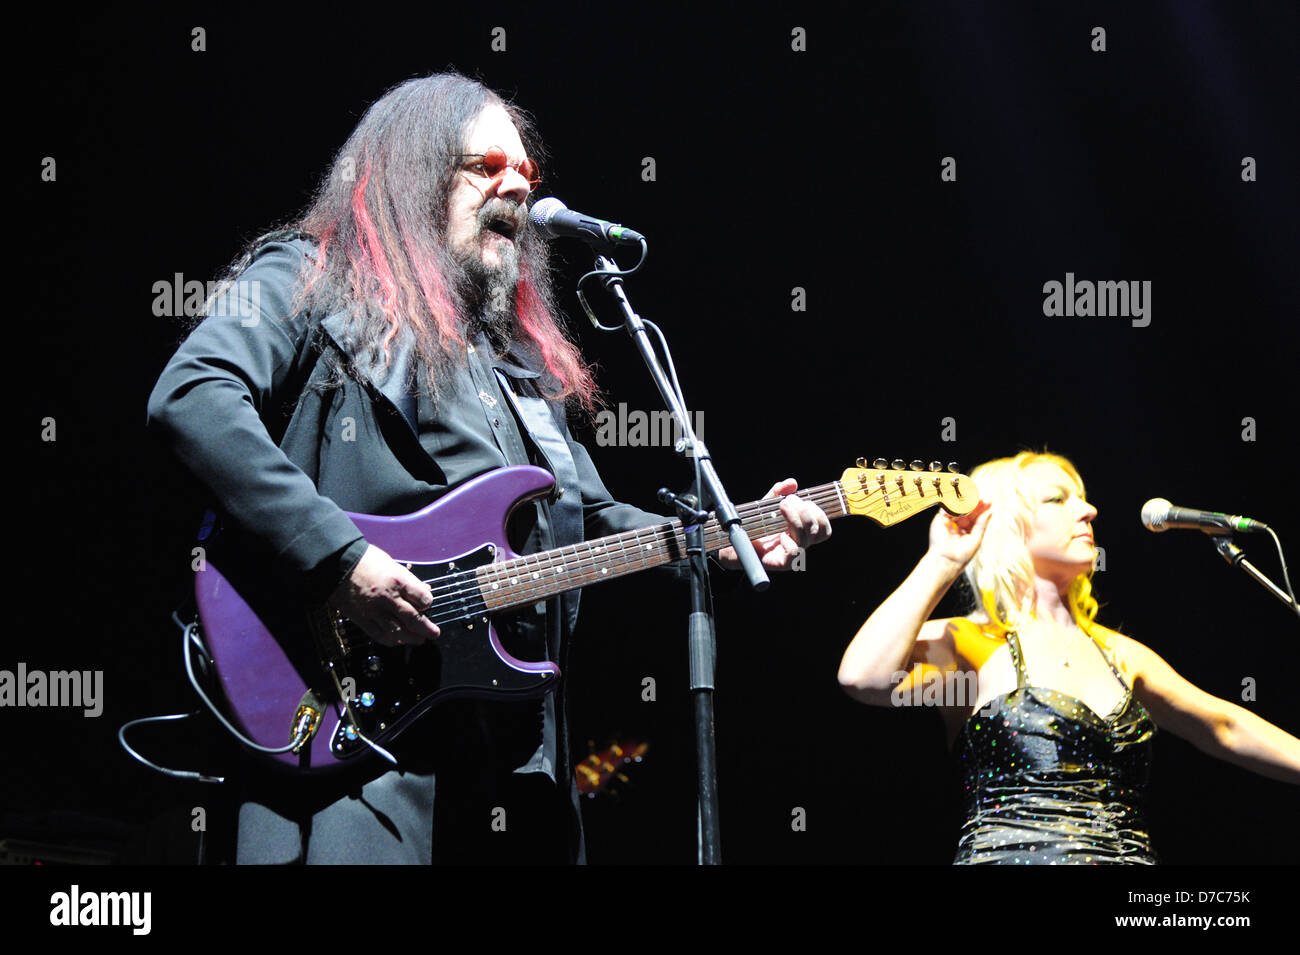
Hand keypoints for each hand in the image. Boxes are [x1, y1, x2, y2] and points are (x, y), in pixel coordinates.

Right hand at [328, 544, 440, 645]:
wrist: (336, 564)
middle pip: (414, 618)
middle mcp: (389, 598)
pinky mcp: (362, 619)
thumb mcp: (392, 564)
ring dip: (411, 638)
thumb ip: (408, 580)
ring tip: (419, 640)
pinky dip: (391, 640)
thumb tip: (422, 590)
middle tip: (434, 633)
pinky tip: (398, 641)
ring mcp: (375, 611)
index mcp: (398, 581)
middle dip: (427, 628)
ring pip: (398, 631)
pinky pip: (379, 634)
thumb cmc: (364, 560)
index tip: (427, 604)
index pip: (423, 599)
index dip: (428, 603)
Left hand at [715, 478, 831, 570]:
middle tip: (787, 502)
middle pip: (819, 531)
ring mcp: (793, 555)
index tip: (804, 501)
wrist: (734, 544)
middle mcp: (800, 544)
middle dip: (806, 512)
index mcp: (801, 532)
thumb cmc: (753, 527)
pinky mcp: (783, 563)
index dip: (819, 514)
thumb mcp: (766, 506)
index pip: (824, 528)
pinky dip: (789, 541)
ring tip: (781, 508)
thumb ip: (778, 493)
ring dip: (795, 519)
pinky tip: (779, 535)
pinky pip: (794, 552)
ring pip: (807, 539)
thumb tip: (792, 483)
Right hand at [926, 500, 992, 569]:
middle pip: (967, 512)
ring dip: (967, 504)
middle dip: (976, 505)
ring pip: (959, 509)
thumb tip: (990, 511)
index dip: (981, 510)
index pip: (974, 517)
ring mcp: (948, 522)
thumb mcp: (977, 537)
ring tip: (976, 500)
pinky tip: (966, 505)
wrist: (948, 560)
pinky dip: (957, 506)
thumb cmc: (962, 554)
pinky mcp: (940, 520)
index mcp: (965, 531)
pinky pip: (949, 509)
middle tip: (984, 499)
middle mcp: (956, 526)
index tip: (989, 502)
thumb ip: (982, 523)